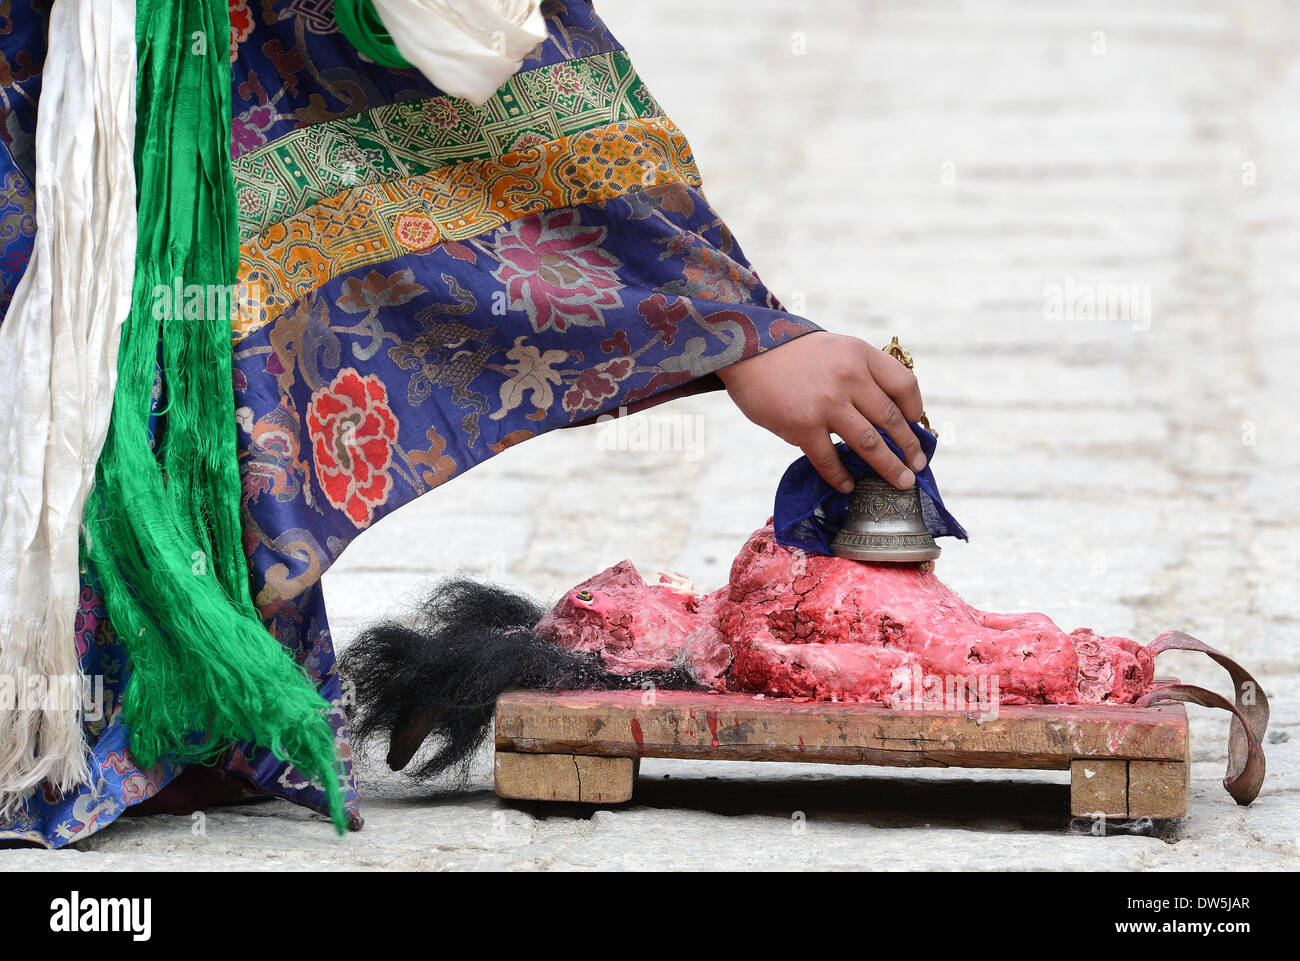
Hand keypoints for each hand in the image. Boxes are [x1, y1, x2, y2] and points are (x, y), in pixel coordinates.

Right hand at [716, 331, 926, 492]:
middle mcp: (849, 378)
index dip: (914, 410)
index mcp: (860, 355)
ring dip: (889, 467)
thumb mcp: (835, 349)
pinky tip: (847, 485)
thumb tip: (882, 414)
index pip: (904, 385)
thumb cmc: (792, 354)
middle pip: (891, 419)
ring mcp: (826, 404)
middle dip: (909, 447)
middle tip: (917, 466)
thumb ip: (859, 374)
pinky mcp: (802, 426)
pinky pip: (829, 459)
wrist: (746, 351)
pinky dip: (841, 476)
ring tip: (900, 482)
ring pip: (868, 443)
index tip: (916, 427)